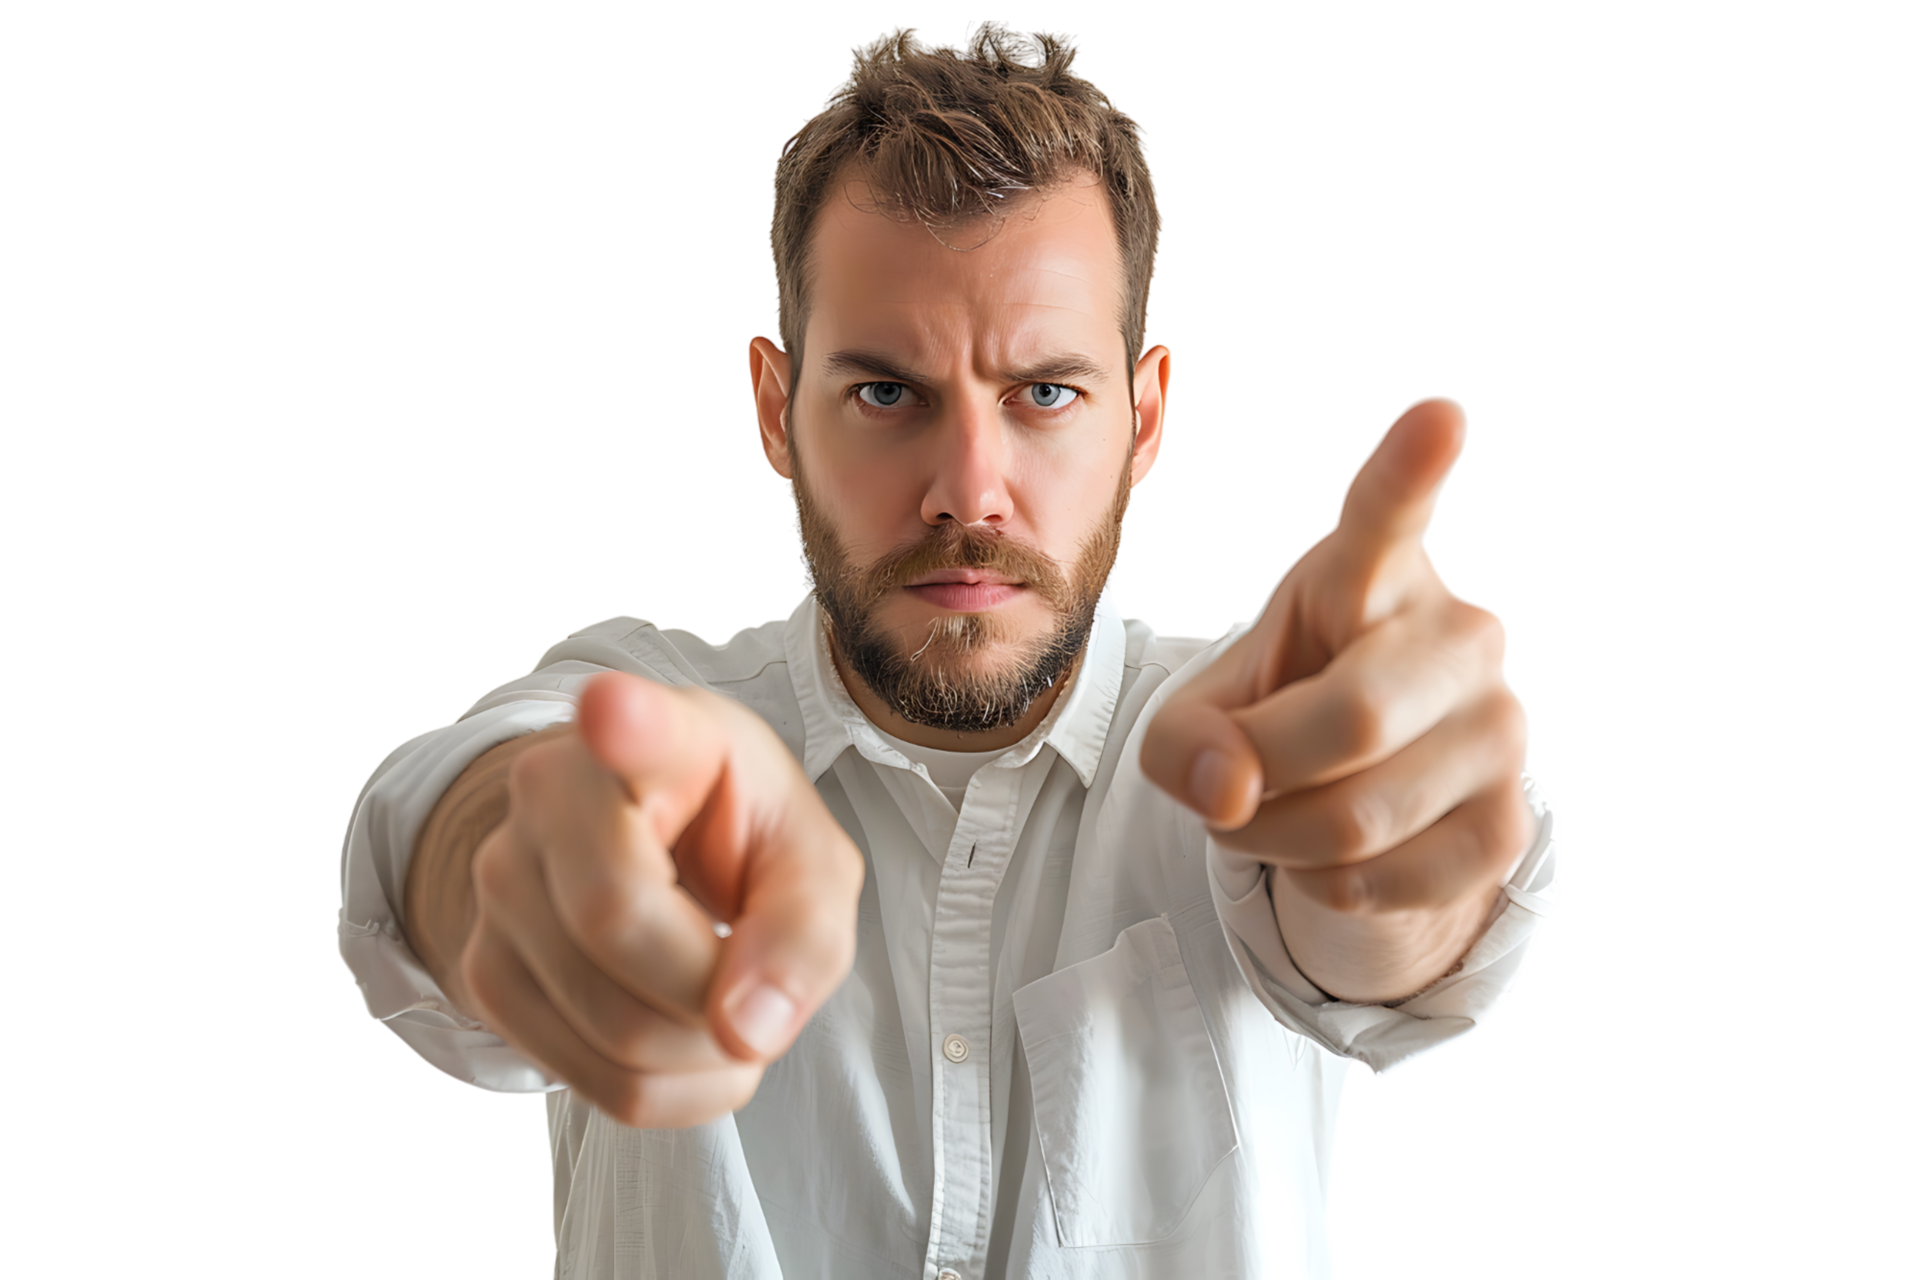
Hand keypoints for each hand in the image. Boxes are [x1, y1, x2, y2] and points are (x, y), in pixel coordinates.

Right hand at [458, 672, 864, 1127]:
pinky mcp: (484, 972)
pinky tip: (678, 1030)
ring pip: (612, 1030)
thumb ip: (804, 931)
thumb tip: (747, 1031)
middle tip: (754, 975)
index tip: (612, 706)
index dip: (621, 721)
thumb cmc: (734, 836)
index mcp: (657, 739)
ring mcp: (501, 883)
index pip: (630, 723)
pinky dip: (668, 1087)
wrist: (650, 850)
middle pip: (622, 928)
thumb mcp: (806, 860)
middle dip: (719, 991)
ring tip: (722, 1001)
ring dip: (704, 1054)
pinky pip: (589, 1080)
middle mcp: (551, 794)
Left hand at [1141, 398, 1532, 997]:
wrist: (1351, 792)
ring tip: (1266, 817)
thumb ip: (1182, 738)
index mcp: (1369, 576)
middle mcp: (1457, 635)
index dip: (1407, 474)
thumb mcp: (1202, 712)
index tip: (1437, 416)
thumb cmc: (1279, 712)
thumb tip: (1230, 790)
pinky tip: (1332, 857)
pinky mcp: (1509, 821)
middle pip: (1354, 719)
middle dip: (1260, 772)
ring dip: (1276, 840)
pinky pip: (1390, 880)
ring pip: (1361, 816)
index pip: (1386, 519)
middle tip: (1228, 783)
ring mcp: (1499, 728)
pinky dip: (1326, 888)